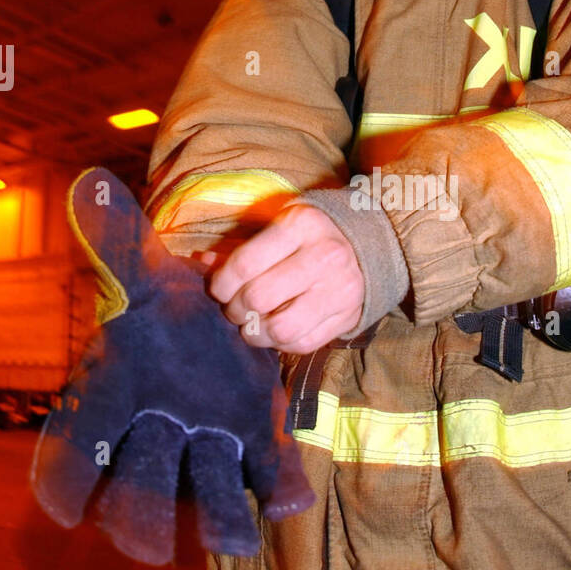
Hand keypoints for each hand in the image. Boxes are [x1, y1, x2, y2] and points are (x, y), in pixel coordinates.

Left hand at [206, 203, 364, 352]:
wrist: (368, 242)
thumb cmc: (309, 234)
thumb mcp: (278, 226)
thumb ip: (241, 246)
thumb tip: (202, 263)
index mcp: (301, 225)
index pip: (245, 264)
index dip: (221, 284)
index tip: (218, 289)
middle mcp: (325, 256)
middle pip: (259, 298)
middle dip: (236, 310)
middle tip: (234, 309)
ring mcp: (340, 289)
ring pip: (281, 329)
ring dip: (256, 334)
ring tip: (252, 325)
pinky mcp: (349, 315)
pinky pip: (304, 344)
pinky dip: (281, 344)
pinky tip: (275, 332)